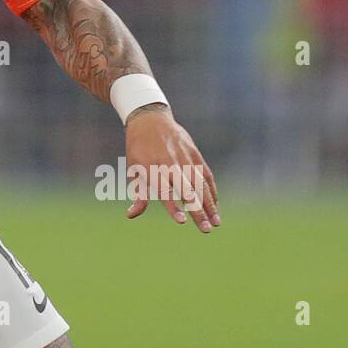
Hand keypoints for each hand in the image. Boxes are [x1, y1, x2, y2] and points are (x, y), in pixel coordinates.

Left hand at [123, 107, 219, 233]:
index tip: (181, 221)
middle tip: (205, 230)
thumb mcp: (133, 168)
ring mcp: (185, 157)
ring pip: (200, 184)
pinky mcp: (195, 154)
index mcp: (151, 167)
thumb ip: (138, 194)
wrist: (150, 118)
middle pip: (186, 190)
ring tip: (216, 223)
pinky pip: (206, 175)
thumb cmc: (138, 148)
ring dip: (209, 205)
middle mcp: (170, 163)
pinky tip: (215, 207)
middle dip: (197, 210)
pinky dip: (212, 191)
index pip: (163, 190)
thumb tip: (131, 215)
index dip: (172, 206)